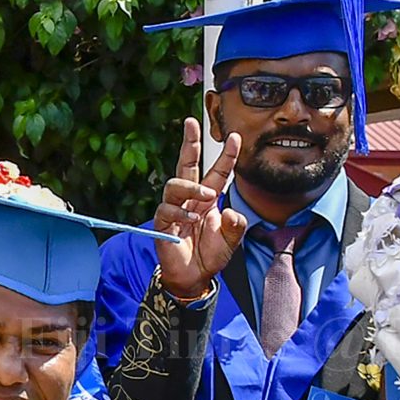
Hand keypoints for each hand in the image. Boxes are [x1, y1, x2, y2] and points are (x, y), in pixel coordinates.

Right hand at [153, 117, 246, 300]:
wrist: (194, 277)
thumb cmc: (211, 255)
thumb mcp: (231, 241)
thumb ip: (235, 226)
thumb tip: (230, 212)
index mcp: (209, 198)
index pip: (218, 172)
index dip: (226, 155)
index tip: (235, 137)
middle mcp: (190, 198)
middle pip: (187, 164)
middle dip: (189, 143)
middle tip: (191, 122)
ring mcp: (175, 209)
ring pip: (176, 183)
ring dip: (192, 186)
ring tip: (208, 196)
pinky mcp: (163, 222)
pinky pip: (168, 209)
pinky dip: (182, 212)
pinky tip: (192, 219)